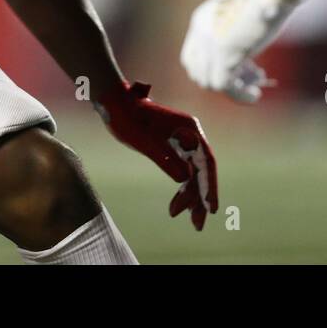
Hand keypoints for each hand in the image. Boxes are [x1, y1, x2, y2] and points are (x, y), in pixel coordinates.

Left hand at [96, 80, 217, 229]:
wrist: (115, 102)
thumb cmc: (127, 117)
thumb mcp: (145, 141)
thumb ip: (165, 158)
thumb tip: (185, 178)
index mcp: (189, 129)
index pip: (206, 162)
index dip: (209, 186)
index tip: (211, 208)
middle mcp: (190, 134)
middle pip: (202, 170)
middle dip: (200, 198)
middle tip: (198, 225)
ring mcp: (182, 140)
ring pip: (193, 172)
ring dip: (191, 196)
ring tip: (191, 222)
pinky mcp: (172, 146)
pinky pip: (183, 170)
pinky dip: (181, 188)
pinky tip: (177, 205)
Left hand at [181, 0, 305, 102]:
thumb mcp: (242, 13)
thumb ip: (235, 34)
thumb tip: (243, 58)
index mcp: (202, 21)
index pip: (192, 56)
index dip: (211, 67)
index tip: (240, 67)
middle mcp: (201, 32)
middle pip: (197, 71)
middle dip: (222, 78)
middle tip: (250, 76)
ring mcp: (211, 44)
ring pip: (209, 81)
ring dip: (231, 87)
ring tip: (255, 84)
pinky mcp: (225, 54)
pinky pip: (224, 85)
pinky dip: (238, 94)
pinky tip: (254, 95)